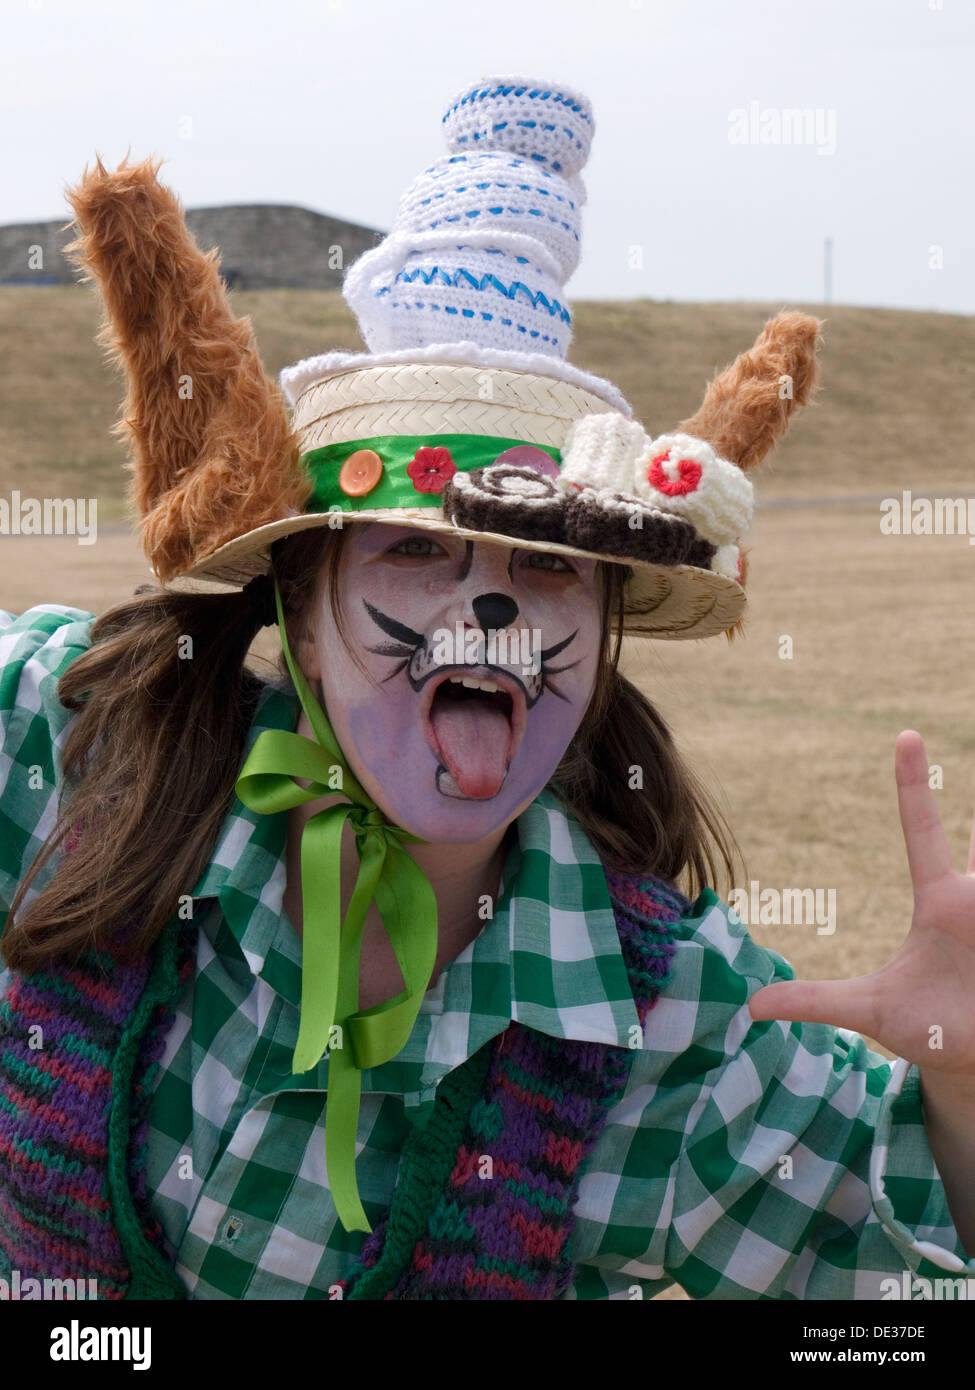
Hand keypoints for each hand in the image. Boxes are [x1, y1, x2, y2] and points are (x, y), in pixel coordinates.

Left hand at [748, 731, 974, 1078]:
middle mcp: (973, 900)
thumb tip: (752, 1005)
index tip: (905, 735)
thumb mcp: (869, 1012)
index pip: (923, 830)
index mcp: (939, 901)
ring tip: (974, 881)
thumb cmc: (928, 1026)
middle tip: (968, 755)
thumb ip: (815, 1003)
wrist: (973, 1060)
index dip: (914, 784)